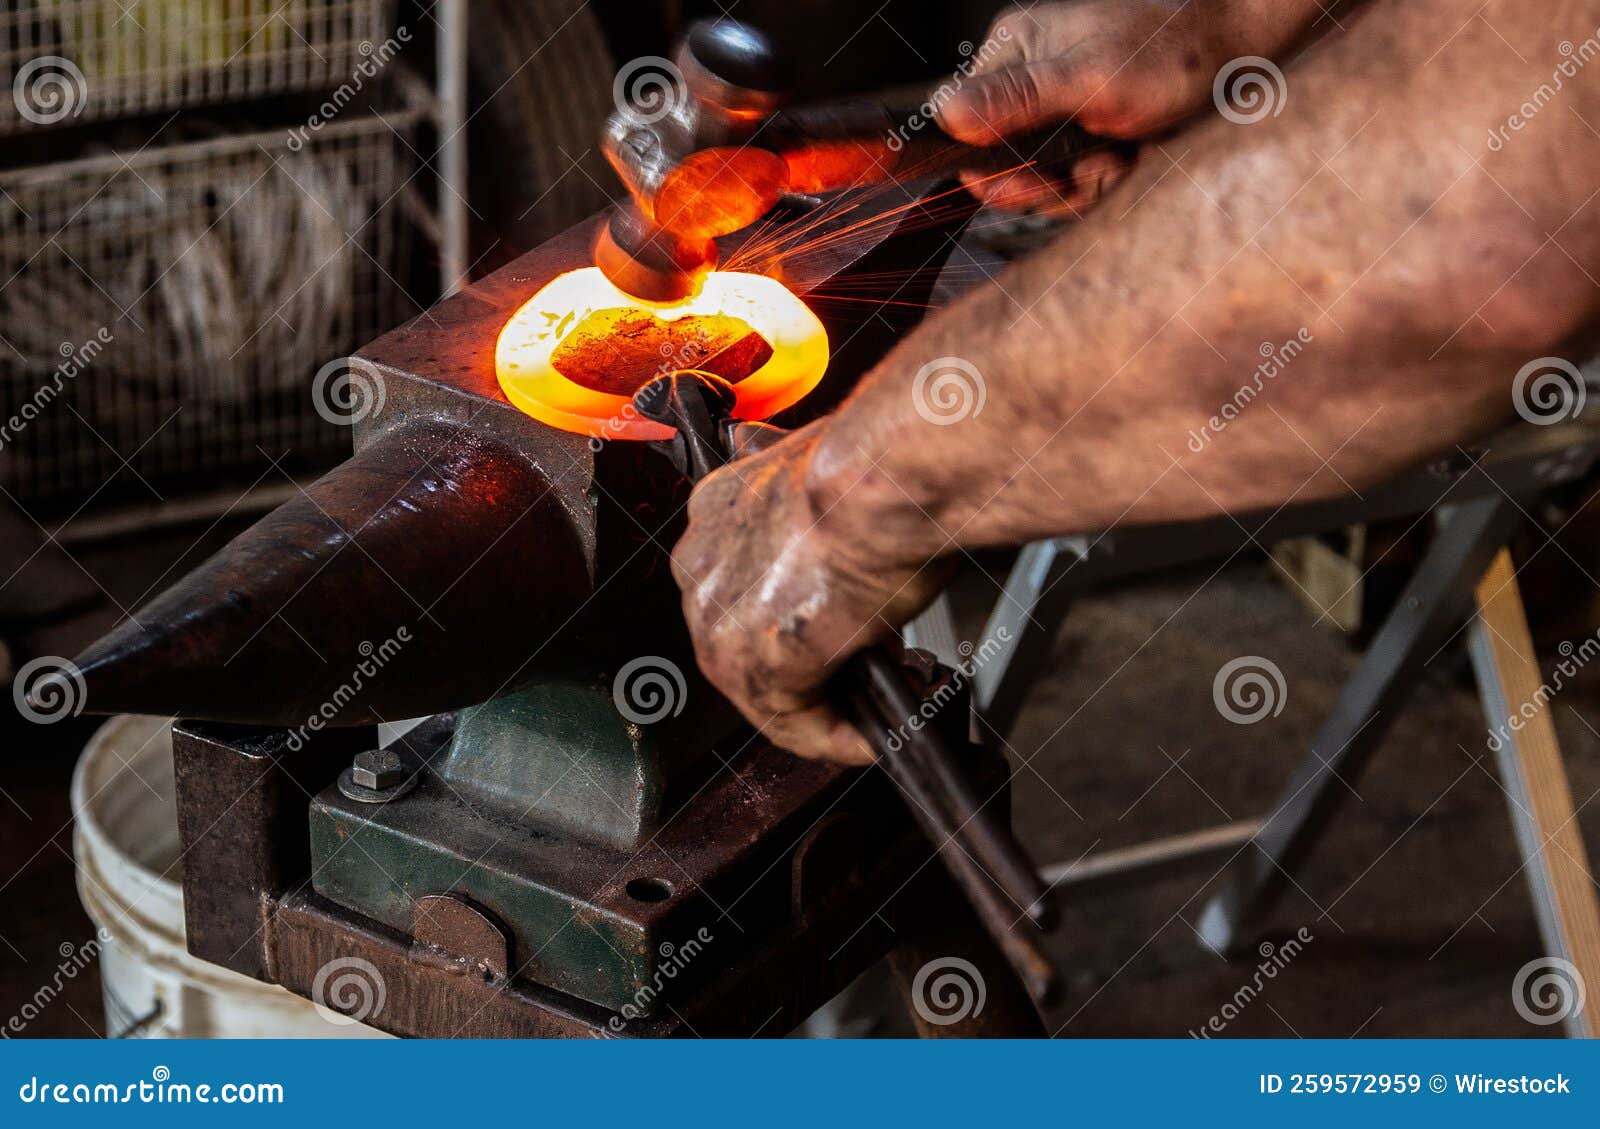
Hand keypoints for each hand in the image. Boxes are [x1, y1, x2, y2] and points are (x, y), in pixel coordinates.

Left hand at [670, 423, 950, 764]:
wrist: (882, 473)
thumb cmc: (877, 463)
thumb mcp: (840, 476)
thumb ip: (826, 510)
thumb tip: (848, 535)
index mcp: (721, 508)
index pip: (748, 583)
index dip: (803, 611)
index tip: (853, 623)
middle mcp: (704, 561)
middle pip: (749, 639)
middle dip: (815, 663)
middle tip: (880, 663)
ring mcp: (718, 616)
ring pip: (764, 688)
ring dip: (828, 706)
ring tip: (885, 704)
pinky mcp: (750, 665)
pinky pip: (791, 723)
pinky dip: (836, 738)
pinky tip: (874, 734)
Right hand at [937, 0, 1323, 213]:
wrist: (1241, 58)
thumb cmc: (1173, 51)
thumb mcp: (1089, 78)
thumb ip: (1016, 99)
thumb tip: (944, 115)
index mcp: (1014, 53)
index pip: (963, 128)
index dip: (992, 168)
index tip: (1028, 180)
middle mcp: (1029, 83)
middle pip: (1002, 167)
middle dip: (1050, 181)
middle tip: (1092, 166)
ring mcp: (1059, 115)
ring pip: (1042, 184)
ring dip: (1085, 183)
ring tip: (1124, 154)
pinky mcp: (1086, 140)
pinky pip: (1074, 186)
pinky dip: (1105, 183)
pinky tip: (1133, 159)